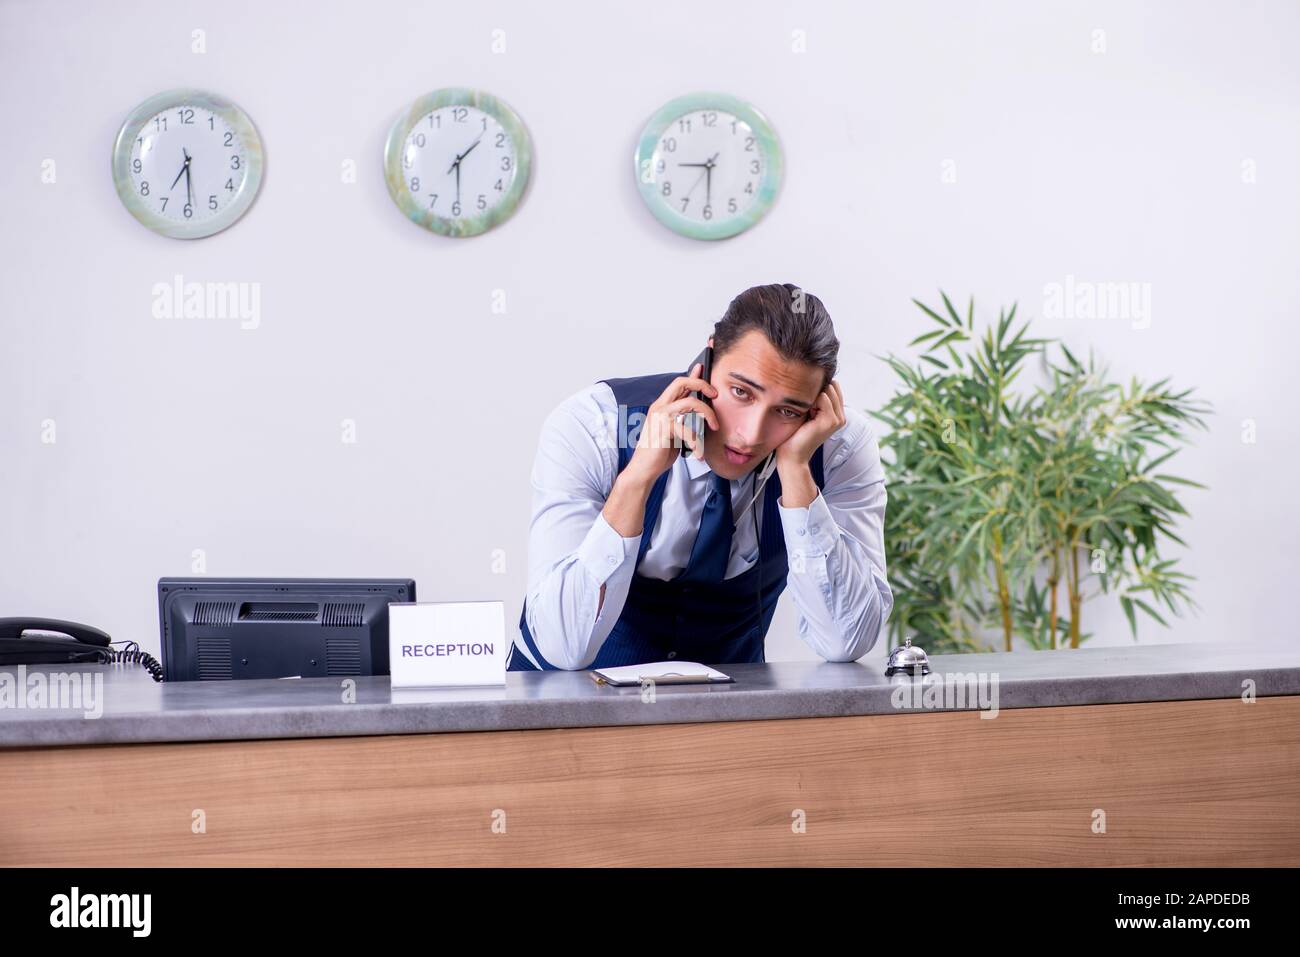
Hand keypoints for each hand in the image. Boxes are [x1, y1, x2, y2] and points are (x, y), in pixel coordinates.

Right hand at [624, 362, 717, 485]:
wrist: (643, 469)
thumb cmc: (658, 451)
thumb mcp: (673, 431)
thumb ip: (682, 417)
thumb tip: (697, 407)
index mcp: (662, 405)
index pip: (679, 383)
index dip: (693, 373)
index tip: (704, 365)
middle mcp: (660, 407)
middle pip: (682, 382)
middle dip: (703, 384)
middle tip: (716, 395)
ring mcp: (661, 416)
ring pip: (691, 403)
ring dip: (708, 414)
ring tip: (714, 427)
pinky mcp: (664, 429)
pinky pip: (688, 429)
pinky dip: (697, 442)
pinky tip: (699, 453)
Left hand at [775, 380, 845, 471]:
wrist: (791, 455)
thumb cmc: (794, 433)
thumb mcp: (806, 411)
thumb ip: (814, 398)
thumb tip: (813, 378)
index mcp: (837, 413)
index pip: (833, 386)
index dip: (817, 388)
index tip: (803, 401)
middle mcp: (841, 416)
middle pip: (832, 385)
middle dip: (815, 390)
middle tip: (803, 408)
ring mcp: (838, 419)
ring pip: (828, 390)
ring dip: (811, 396)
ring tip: (804, 412)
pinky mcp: (831, 421)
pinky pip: (824, 397)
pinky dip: (811, 401)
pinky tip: (804, 414)